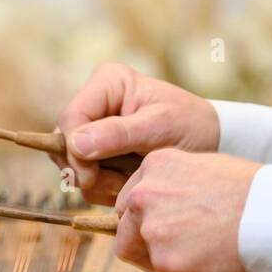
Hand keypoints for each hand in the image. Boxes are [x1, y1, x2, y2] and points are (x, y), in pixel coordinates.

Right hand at [55, 63, 220, 204]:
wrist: (209, 144)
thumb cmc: (191, 127)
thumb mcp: (160, 128)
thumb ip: (118, 135)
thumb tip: (76, 144)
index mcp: (108, 83)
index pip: (71, 118)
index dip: (74, 150)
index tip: (91, 177)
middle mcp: (95, 103)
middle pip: (62, 143)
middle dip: (87, 170)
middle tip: (118, 184)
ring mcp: (94, 130)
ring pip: (70, 165)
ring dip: (98, 183)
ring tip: (130, 181)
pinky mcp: (97, 153)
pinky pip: (83, 178)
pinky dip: (103, 188)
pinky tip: (128, 184)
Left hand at [113, 148, 260, 271]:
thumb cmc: (254, 192)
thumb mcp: (205, 170)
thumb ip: (173, 188)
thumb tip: (159, 212)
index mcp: (154, 167)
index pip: (128, 206)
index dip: (145, 224)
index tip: (168, 231)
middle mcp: (144, 198)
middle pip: (126, 238)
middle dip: (149, 252)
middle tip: (183, 255)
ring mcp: (155, 235)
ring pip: (154, 266)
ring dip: (180, 269)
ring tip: (217, 256)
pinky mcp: (171, 267)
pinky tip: (229, 268)